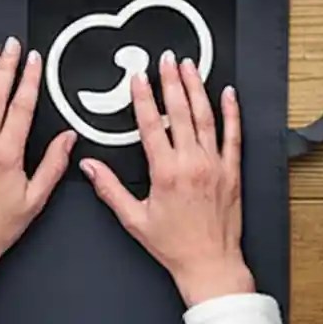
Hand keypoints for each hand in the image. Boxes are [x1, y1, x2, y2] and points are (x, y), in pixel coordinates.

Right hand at [81, 51, 253, 306]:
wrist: (210, 263)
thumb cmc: (174, 245)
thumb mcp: (134, 219)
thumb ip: (109, 188)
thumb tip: (89, 167)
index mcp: (166, 172)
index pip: (152, 124)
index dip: (144, 97)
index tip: (138, 78)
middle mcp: (192, 163)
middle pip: (181, 112)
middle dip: (171, 81)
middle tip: (166, 59)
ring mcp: (215, 165)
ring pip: (206, 117)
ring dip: (197, 88)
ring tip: (190, 67)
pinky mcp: (232, 171)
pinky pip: (233, 135)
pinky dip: (231, 112)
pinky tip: (227, 93)